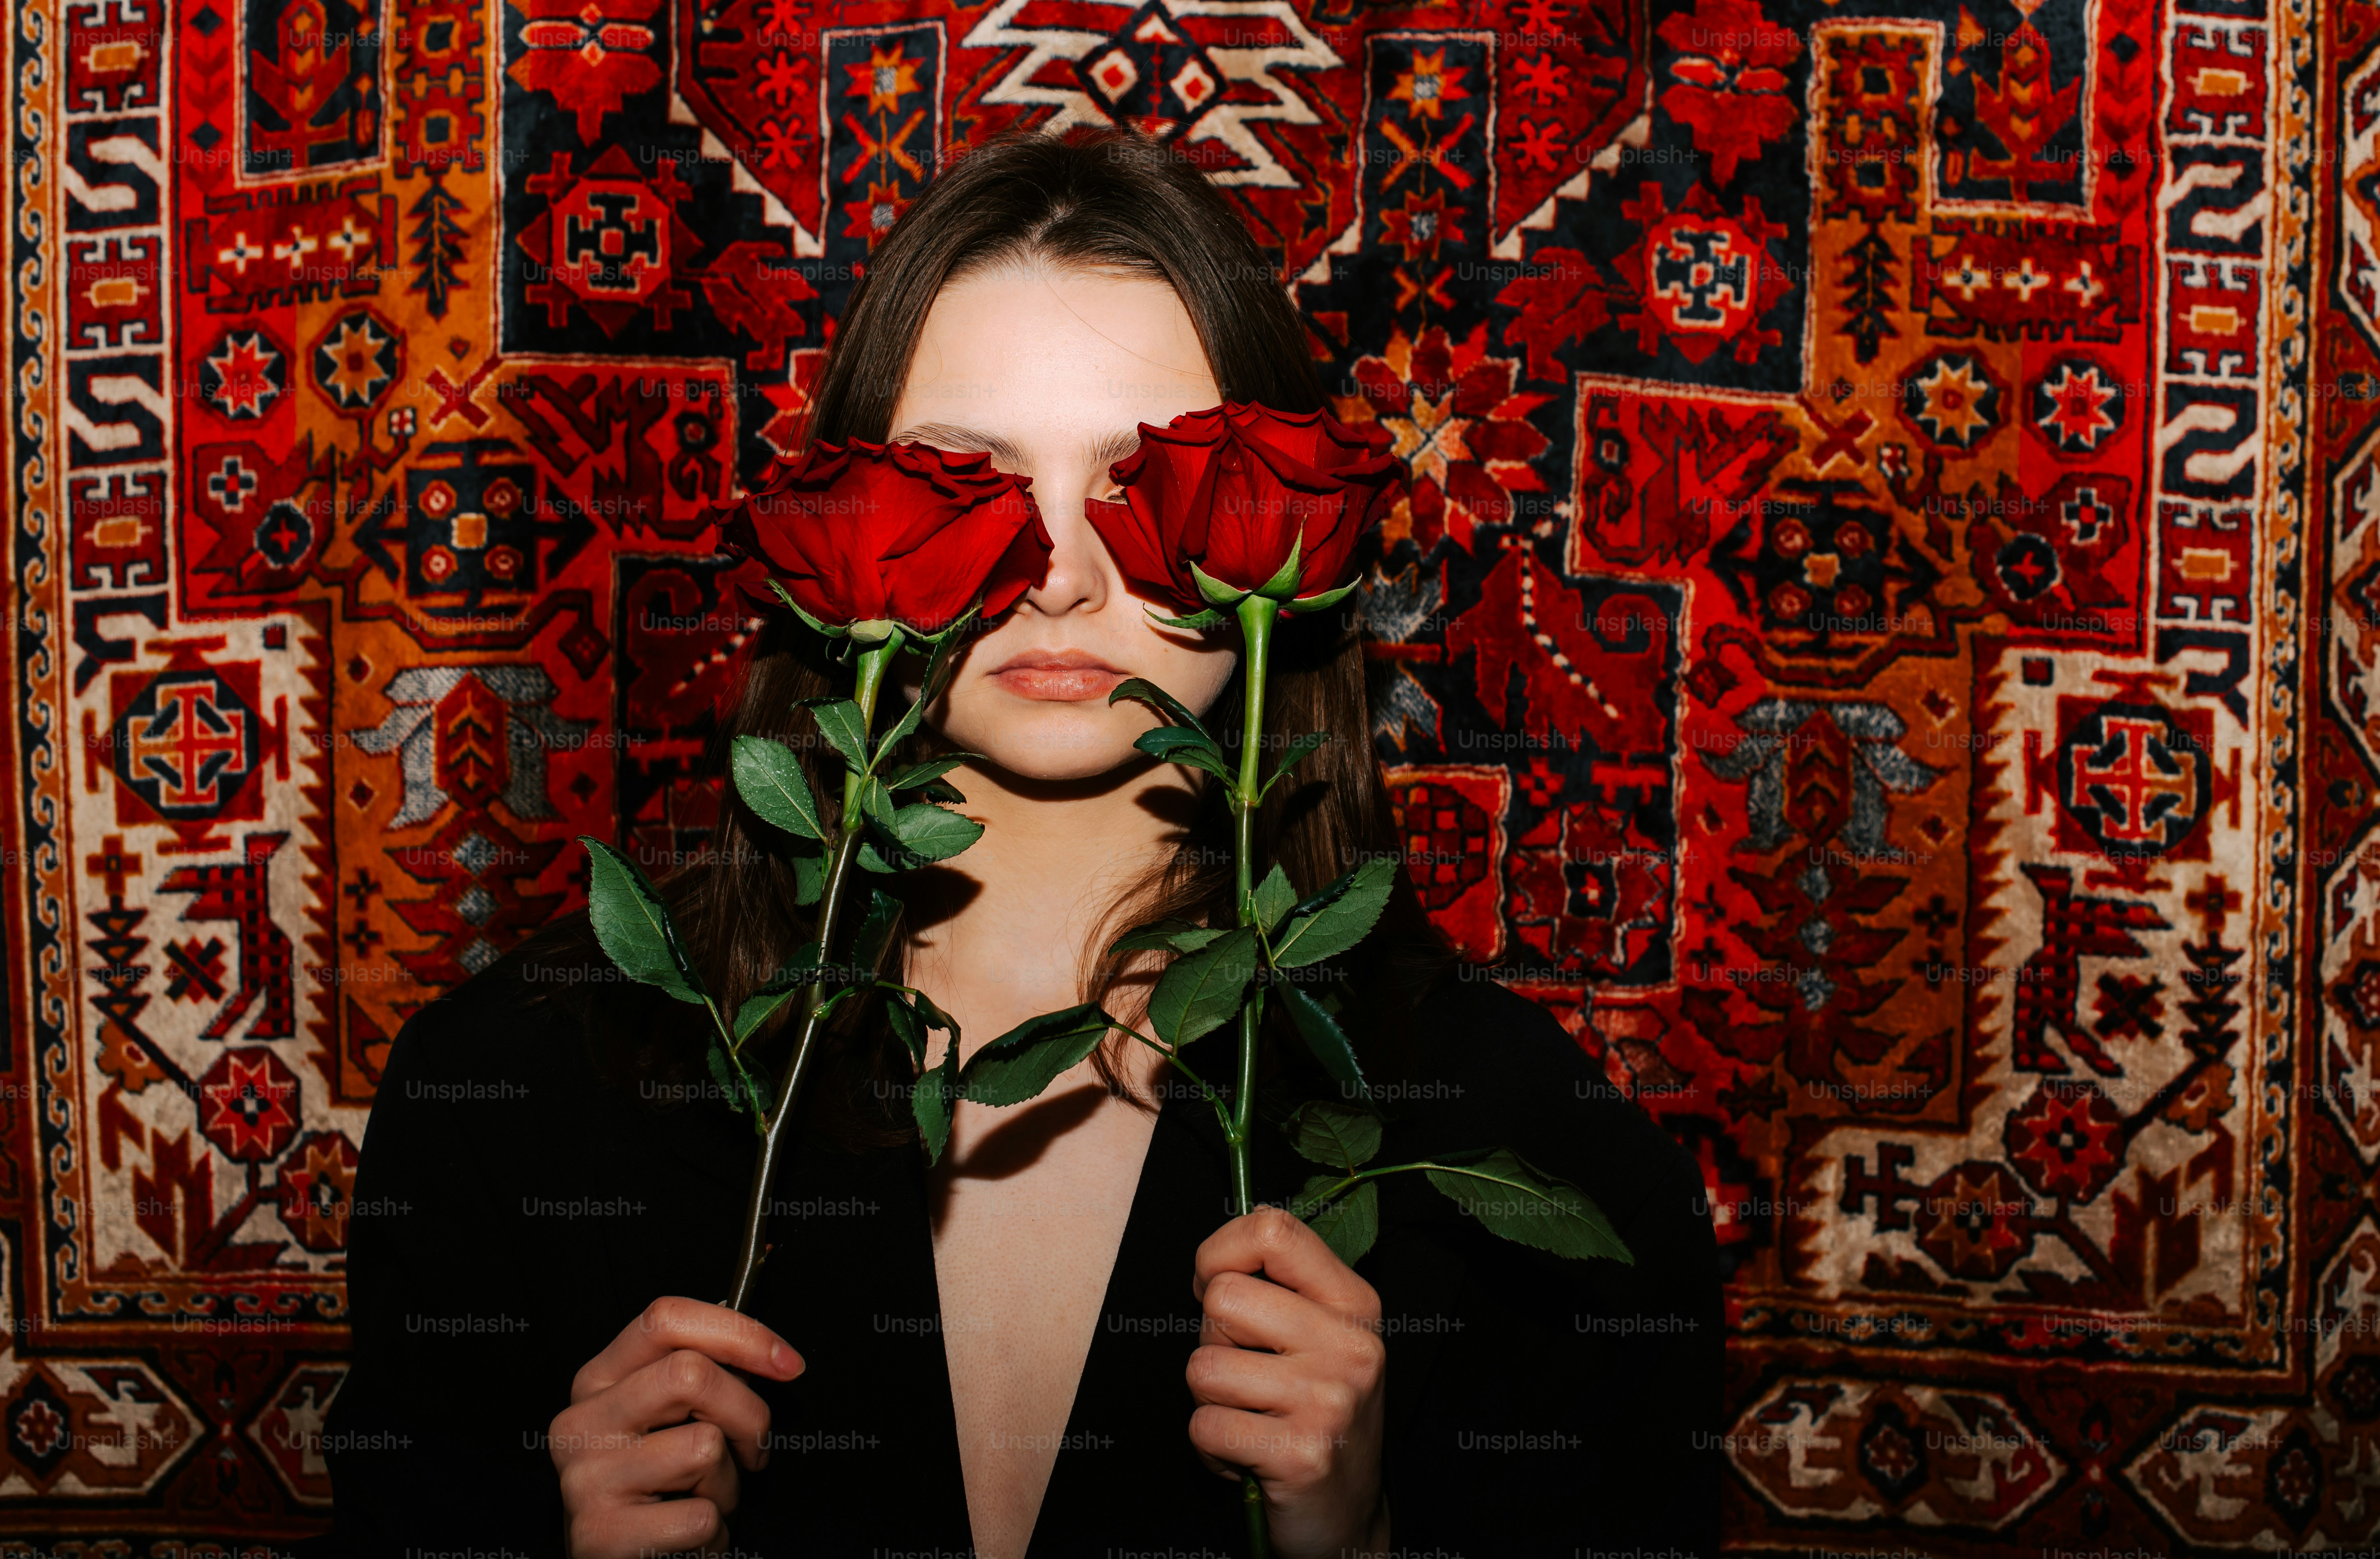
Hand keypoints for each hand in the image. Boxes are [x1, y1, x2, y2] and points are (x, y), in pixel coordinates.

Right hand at [548, 1296, 804, 1557]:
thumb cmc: (655, 1492)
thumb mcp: (670, 1423)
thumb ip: (703, 1379)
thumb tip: (762, 1349)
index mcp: (597, 1382)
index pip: (665, 1319)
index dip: (739, 1332)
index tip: (788, 1363)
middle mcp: (581, 1422)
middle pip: (691, 1374)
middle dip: (748, 1415)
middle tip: (752, 1451)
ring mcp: (585, 1478)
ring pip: (703, 1447)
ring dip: (728, 1485)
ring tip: (704, 1500)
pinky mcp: (600, 1533)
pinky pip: (698, 1516)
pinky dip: (714, 1534)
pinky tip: (689, 1540)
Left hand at [1188, 1206, 1393, 1558]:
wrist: (1348, 1518)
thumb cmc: (1317, 1417)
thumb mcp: (1319, 1339)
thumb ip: (1280, 1289)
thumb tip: (1215, 1255)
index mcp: (1354, 1304)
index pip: (1273, 1230)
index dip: (1219, 1252)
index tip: (1212, 1287)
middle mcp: (1349, 1345)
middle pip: (1223, 1299)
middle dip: (1213, 1341)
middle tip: (1246, 1377)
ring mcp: (1328, 1399)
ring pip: (1204, 1366)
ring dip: (1209, 1400)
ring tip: (1250, 1419)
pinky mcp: (1300, 1452)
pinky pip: (1205, 1426)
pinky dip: (1210, 1448)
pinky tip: (1248, 1456)